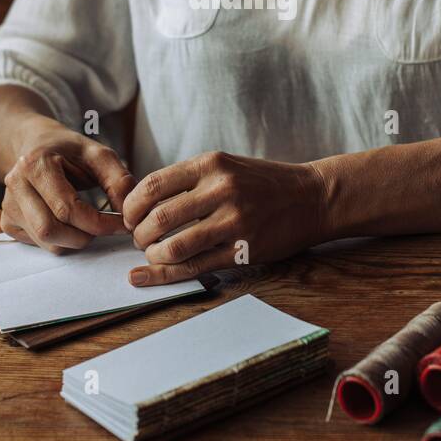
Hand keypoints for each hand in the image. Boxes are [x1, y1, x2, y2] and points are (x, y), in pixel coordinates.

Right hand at [0, 117, 135, 252]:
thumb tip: (129, 210)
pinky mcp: (8, 222)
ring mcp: (8, 206)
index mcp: (35, 164)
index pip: (67, 208)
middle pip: (51, 229)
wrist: (34, 144)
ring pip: (46, 241)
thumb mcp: (97, 153)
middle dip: (85, 235)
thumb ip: (118, 179)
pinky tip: (68, 222)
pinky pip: (39, 243)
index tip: (122, 224)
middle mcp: (16, 185)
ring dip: (75, 240)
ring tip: (88, 222)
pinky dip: (60, 240)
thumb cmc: (68, 149)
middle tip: (104, 226)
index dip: (99, 223)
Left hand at [121, 150, 329, 284]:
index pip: (152, 185)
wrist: (313, 197)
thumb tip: (141, 202)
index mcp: (211, 164)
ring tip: (153, 253)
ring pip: (173, 246)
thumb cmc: (264, 183)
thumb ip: (189, 180)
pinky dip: (165, 275)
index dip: (130, 205)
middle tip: (139, 239)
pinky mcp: (244, 250)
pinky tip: (147, 276)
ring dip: (152, 255)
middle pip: (157, 218)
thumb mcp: (226, 166)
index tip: (127, 216)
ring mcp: (234, 222)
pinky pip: (195, 267)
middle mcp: (221, 190)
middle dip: (138, 234)